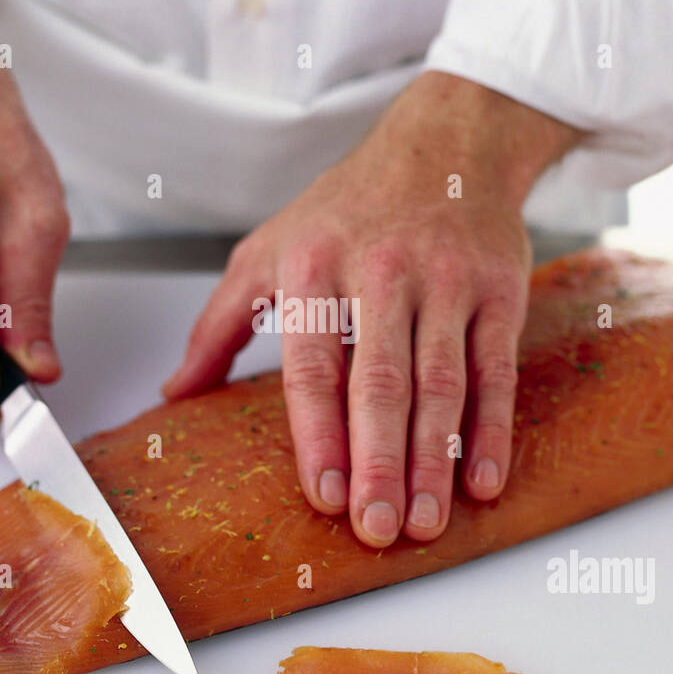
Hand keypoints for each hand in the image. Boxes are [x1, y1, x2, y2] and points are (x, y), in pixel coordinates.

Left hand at [164, 71, 580, 546]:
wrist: (446, 144)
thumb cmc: (349, 207)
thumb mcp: (269, 249)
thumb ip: (220, 323)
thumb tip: (174, 393)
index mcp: (315, 266)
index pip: (313, 366)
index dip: (319, 435)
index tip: (324, 495)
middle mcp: (382, 272)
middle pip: (380, 383)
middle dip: (380, 464)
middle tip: (377, 530)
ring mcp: (446, 280)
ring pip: (441, 384)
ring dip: (434, 461)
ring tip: (425, 522)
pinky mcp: (498, 289)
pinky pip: (495, 369)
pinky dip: (490, 429)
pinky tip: (481, 480)